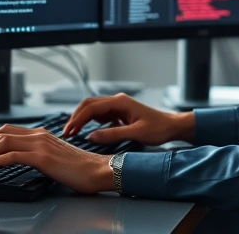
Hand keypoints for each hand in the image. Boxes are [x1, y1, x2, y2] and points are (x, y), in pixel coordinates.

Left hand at [0, 125, 112, 193]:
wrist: (98, 170)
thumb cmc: (80, 168)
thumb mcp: (54, 158)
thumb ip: (38, 155)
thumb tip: (20, 160)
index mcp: (41, 134)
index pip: (7, 131)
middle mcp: (39, 135)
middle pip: (0, 133)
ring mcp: (40, 145)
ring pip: (3, 142)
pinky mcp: (42, 157)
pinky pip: (13, 156)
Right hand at [61, 93, 194, 145]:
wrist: (172, 126)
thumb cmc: (158, 128)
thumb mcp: (136, 134)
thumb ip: (113, 135)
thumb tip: (90, 136)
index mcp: (120, 102)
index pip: (91, 108)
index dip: (77, 119)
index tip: (68, 131)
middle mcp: (117, 101)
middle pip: (89, 105)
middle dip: (76, 117)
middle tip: (66, 132)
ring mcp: (118, 106)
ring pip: (93, 110)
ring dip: (82, 120)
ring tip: (72, 133)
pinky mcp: (119, 113)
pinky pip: (101, 116)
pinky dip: (91, 122)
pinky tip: (87, 132)